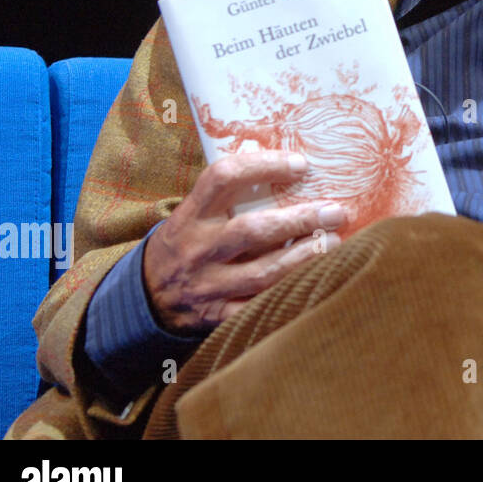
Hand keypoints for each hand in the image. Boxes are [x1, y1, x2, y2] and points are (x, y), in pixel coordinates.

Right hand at [143, 150, 347, 334]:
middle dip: (299, 219)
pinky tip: (318, 280)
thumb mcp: (193, 215)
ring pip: (262, 273)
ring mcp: (207, 286)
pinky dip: (291, 294)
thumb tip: (293, 167)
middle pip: (252, 230)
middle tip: (336, 211)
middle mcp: (197, 250)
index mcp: (190, 216)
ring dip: (305, 257)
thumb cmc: (186, 244)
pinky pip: (260, 308)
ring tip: (336, 242)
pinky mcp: (218, 316)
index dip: (263, 166)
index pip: (223, 178)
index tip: (301, 164)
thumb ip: (229, 195)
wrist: (146, 299)